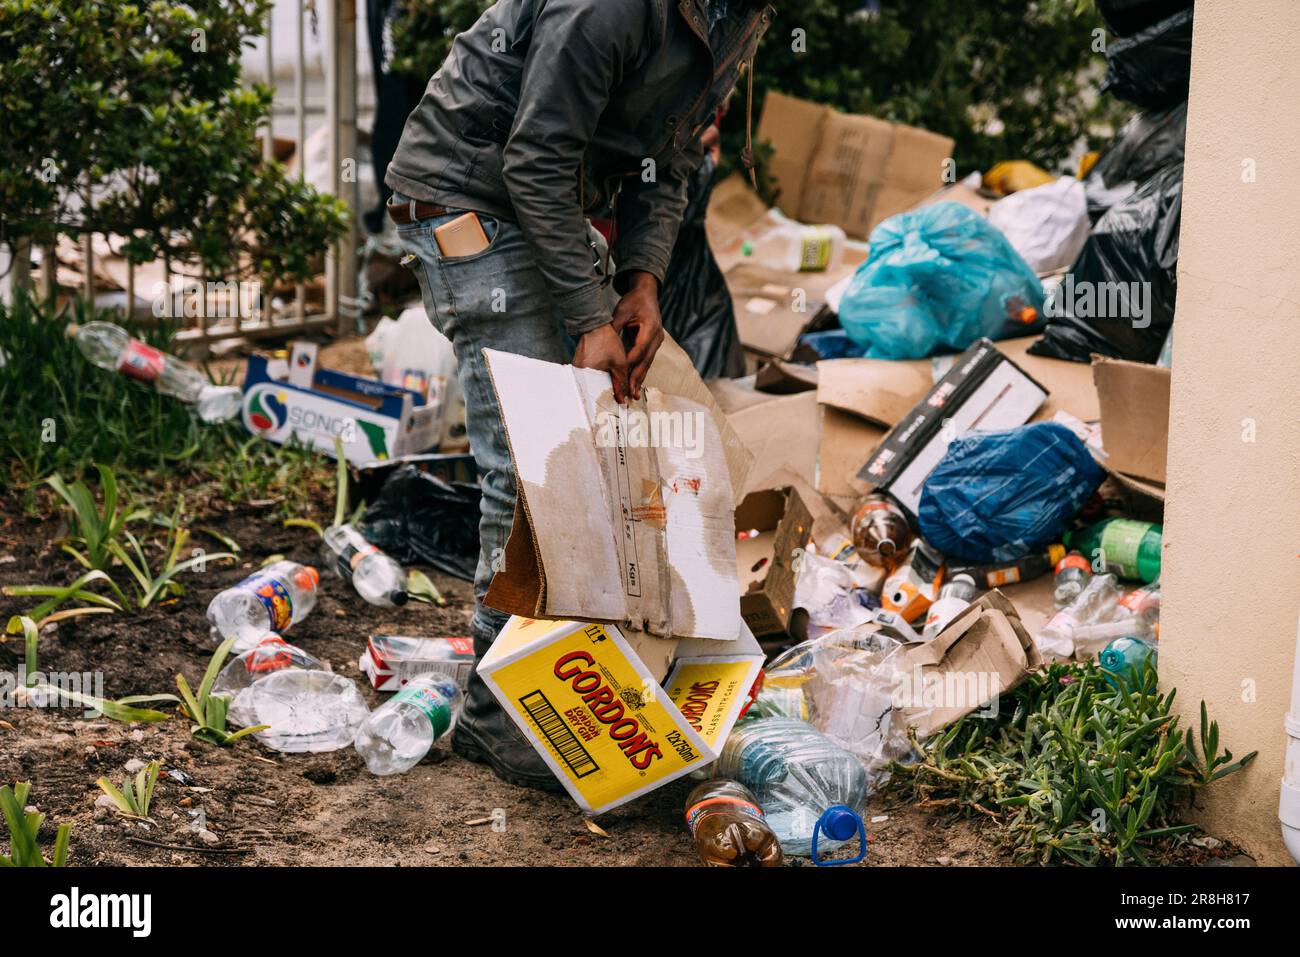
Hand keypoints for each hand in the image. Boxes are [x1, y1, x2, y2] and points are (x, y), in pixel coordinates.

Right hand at [573, 322, 630, 402]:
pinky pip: (589, 378)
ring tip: (615, 391)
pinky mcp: (578, 367)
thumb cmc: (606, 341)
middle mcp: (578, 375)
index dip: (613, 400)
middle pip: (595, 392)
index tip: (623, 404)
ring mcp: (576, 371)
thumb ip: (621, 382)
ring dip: (604, 388)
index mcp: (587, 375)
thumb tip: (624, 398)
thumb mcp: (619, 363)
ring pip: (593, 385)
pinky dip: (599, 380)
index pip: (601, 395)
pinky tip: (607, 381)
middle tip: (621, 399)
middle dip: (609, 395)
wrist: (594, 325)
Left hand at [612, 271, 663, 400]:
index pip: (639, 349)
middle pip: (645, 360)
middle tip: (630, 394)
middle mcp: (657, 336)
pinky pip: (646, 360)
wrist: (647, 293)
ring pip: (647, 363)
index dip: (630, 363)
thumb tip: (604, 342)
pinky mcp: (654, 344)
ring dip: (640, 379)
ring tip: (633, 395)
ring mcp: (657, 341)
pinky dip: (640, 371)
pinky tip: (635, 384)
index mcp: (650, 327)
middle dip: (637, 378)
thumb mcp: (622, 311)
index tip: (621, 375)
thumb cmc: (634, 300)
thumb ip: (614, 326)